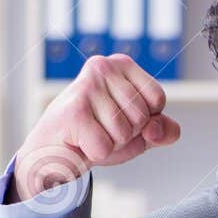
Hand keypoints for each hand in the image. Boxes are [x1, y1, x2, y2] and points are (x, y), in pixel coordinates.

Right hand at [11, 54, 182, 201]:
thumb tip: (154, 129)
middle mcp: (102, 67)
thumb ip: (163, 130)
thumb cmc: (97, 135)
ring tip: (89, 134)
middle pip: (142, 116)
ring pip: (124, 132)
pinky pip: (105, 147)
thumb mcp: (140, 133)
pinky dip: (96, 153)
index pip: (157, 98)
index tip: (119, 117)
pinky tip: (78, 142)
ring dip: (110, 144)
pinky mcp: (73, 111)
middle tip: (100, 128)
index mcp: (121, 64)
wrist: (53, 152)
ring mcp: (85, 87)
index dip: (145, 120)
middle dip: (127, 134)